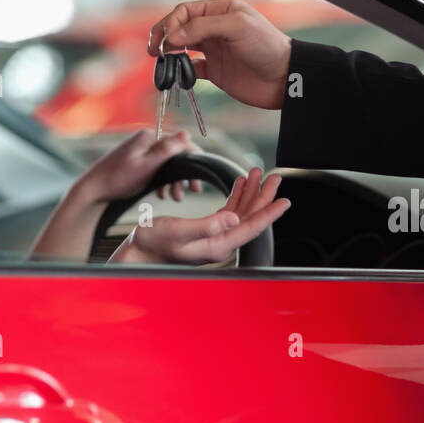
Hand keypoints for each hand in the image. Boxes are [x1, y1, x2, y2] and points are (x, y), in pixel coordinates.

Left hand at [78, 128, 203, 204]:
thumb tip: (187, 134)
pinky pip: (158, 168)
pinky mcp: (138, 161)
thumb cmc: (117, 179)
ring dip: (174, 180)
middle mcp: (146, 140)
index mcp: (149, 136)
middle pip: (175, 154)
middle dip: (184, 174)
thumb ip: (166, 150)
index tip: (200, 177)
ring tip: (175, 197)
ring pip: (167, 163)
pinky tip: (162, 194)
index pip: (180, 143)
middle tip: (192, 191)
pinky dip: (163, 180)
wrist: (94, 190)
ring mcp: (141, 150)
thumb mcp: (146, 166)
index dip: (194, 160)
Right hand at [109, 167, 288, 264]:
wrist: (138, 250)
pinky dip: (236, 195)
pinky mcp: (207, 229)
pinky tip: (240, 184)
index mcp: (218, 245)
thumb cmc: (153, 242)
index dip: (269, 213)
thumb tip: (234, 219)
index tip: (285, 200)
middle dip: (263, 195)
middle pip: (250, 217)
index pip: (251, 228)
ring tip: (258, 173)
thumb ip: (207, 225)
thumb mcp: (179, 231)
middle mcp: (220, 242)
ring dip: (250, 192)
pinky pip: (228, 211)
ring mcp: (214, 236)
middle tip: (274, 176)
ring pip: (241, 212)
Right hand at [147, 0, 291, 108]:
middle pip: (179, 27)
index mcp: (221, 11)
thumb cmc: (268, 46)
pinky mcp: (215, 71)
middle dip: (164, 35)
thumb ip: (203, 27)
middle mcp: (215, 29)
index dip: (172, 22)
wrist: (284, 78)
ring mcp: (214, 50)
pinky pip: (191, 69)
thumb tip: (174, 35)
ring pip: (182, 47)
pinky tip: (178, 74)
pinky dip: (181, 72)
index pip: (186, 11)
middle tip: (155, 48)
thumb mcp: (237, 26)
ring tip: (161, 60)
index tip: (169, 38)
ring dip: (169, 52)